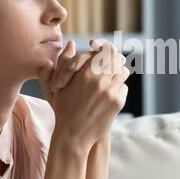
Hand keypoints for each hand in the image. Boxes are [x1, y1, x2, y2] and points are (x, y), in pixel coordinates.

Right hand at [45, 38, 128, 152]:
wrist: (73, 135)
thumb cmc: (62, 109)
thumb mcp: (56, 85)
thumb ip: (62, 62)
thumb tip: (71, 43)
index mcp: (84, 73)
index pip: (105, 50)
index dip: (106, 47)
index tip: (102, 49)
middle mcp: (99, 80)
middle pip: (117, 58)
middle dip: (114, 59)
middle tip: (110, 62)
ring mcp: (110, 91)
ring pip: (123, 72)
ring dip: (118, 73)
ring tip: (110, 78)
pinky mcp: (118, 102)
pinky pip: (124, 87)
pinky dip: (118, 88)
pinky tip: (109, 94)